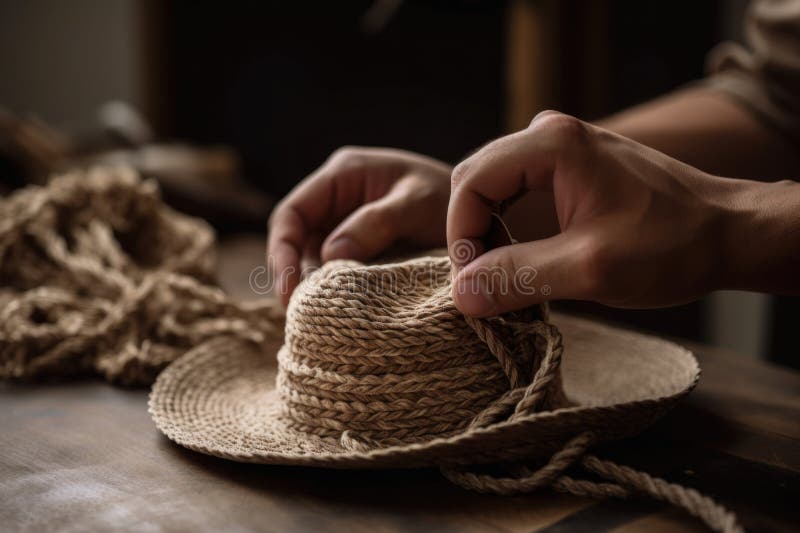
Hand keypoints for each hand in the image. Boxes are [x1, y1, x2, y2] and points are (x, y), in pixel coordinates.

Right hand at [268, 146, 450, 304]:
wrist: (483, 211)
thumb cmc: (450, 197)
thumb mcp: (418, 204)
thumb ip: (377, 223)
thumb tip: (332, 256)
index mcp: (343, 174)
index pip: (292, 213)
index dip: (283, 251)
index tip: (290, 290)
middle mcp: (336, 197)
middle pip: (295, 238)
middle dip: (292, 274)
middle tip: (299, 314)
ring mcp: (345, 224)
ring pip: (313, 258)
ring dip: (313, 286)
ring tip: (318, 318)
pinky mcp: (358, 248)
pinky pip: (335, 270)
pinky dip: (334, 290)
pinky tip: (338, 312)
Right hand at [447, 111, 747, 316]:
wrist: (730, 233)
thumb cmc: (672, 245)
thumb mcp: (590, 269)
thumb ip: (520, 277)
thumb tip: (461, 294)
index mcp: (552, 145)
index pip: (471, 183)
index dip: (461, 236)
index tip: (472, 283)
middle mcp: (549, 133)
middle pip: (475, 180)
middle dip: (470, 234)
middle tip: (481, 284)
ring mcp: (560, 146)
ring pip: (493, 186)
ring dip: (487, 232)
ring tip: (499, 276)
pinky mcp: (571, 166)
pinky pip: (517, 190)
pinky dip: (508, 225)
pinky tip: (519, 258)